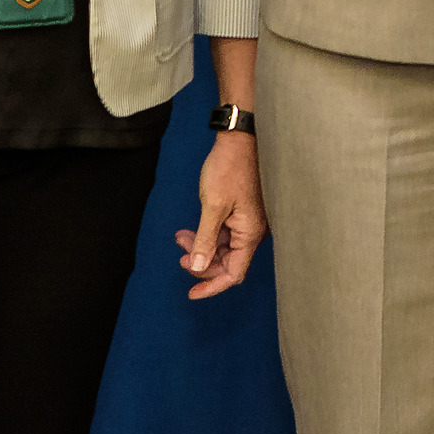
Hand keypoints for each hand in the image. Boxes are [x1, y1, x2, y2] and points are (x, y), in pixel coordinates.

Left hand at [176, 132, 265, 299]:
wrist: (239, 140)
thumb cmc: (229, 168)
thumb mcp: (212, 207)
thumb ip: (204, 240)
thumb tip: (197, 267)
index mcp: (250, 234)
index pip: (233, 273)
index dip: (212, 286)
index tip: (191, 294)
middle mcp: (253, 231)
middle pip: (228, 262)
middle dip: (202, 262)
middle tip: (180, 255)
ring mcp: (249, 222)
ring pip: (224, 247)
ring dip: (202, 246)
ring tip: (181, 237)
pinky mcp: (243, 212)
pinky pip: (225, 233)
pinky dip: (207, 234)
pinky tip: (191, 229)